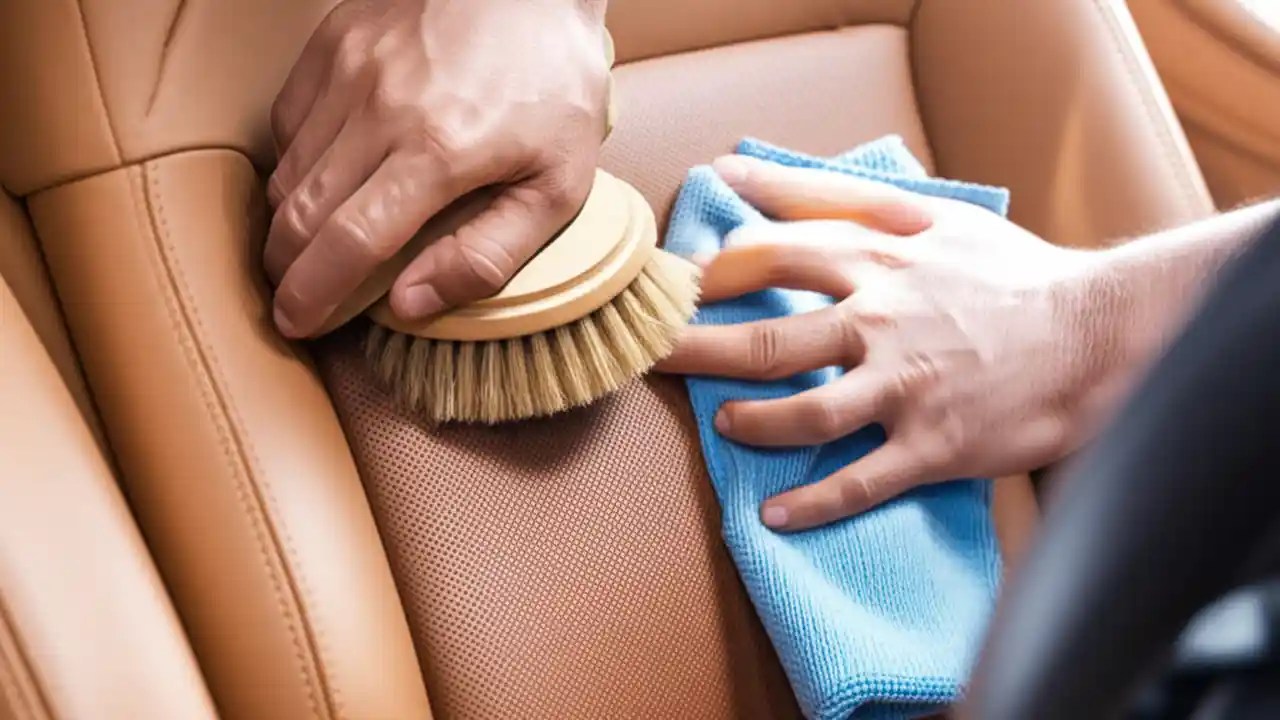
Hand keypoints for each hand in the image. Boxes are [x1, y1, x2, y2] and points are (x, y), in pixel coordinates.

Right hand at [265, 0, 609, 337]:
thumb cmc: (556, 87)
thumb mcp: (558, 185)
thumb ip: (488, 254)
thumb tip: (410, 305)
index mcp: (439, 152)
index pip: (348, 243)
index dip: (313, 294)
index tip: (297, 322)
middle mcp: (380, 109)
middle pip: (300, 213)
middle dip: (285, 269)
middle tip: (293, 299)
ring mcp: (350, 69)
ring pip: (287, 168)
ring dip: (289, 221)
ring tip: (308, 249)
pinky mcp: (334, 40)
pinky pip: (288, 119)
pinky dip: (294, 161)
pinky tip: (324, 179)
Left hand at [657, 155, 1107, 531]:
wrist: (1097, 334)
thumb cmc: (1009, 272)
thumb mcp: (929, 213)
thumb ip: (834, 193)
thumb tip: (739, 171)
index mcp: (879, 261)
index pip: (770, 256)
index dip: (709, 271)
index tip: (670, 284)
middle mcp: (881, 321)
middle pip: (765, 338)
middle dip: (694, 350)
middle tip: (650, 357)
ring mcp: (905, 387)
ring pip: (803, 411)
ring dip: (748, 423)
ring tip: (722, 424)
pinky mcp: (932, 445)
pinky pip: (859, 481)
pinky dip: (812, 504)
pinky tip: (773, 518)